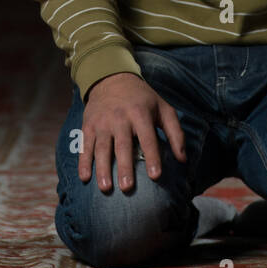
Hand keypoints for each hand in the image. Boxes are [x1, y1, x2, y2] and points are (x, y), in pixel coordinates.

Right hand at [78, 73, 186, 192]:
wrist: (112, 79)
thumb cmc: (142, 99)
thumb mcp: (163, 108)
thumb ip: (175, 133)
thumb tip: (183, 159)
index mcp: (140, 113)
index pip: (148, 138)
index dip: (152, 157)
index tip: (155, 176)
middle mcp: (120, 118)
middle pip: (123, 145)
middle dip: (125, 167)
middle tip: (127, 188)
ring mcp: (102, 122)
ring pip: (101, 148)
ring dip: (102, 169)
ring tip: (105, 188)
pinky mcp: (88, 126)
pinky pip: (85, 145)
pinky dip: (83, 162)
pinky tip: (84, 177)